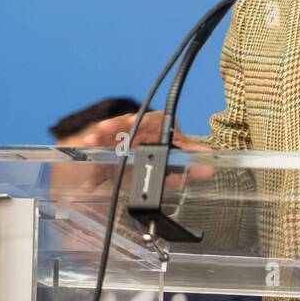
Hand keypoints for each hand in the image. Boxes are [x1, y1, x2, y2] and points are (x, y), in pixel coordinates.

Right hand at [84, 110, 214, 182]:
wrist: (149, 173)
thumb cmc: (165, 161)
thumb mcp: (177, 163)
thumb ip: (190, 164)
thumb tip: (210, 167)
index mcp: (158, 128)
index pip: (153, 119)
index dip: (144, 119)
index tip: (136, 122)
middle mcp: (138, 131)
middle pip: (125, 125)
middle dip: (113, 126)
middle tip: (103, 128)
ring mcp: (121, 142)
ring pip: (108, 137)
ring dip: (98, 139)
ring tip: (90, 142)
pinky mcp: (108, 156)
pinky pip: (100, 160)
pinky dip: (94, 170)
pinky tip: (90, 181)